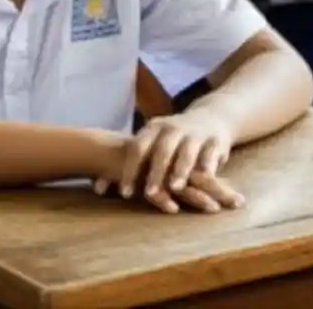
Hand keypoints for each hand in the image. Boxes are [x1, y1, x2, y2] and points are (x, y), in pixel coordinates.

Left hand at [109, 110, 243, 213]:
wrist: (210, 119)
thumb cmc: (170, 141)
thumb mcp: (150, 145)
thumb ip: (127, 166)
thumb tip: (97, 190)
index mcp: (154, 129)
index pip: (137, 148)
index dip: (130, 170)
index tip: (125, 193)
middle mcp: (173, 128)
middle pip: (161, 151)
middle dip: (155, 173)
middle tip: (148, 194)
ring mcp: (195, 134)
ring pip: (186, 152)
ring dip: (180, 170)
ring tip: (176, 188)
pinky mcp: (215, 140)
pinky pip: (211, 153)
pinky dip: (208, 165)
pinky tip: (206, 178)